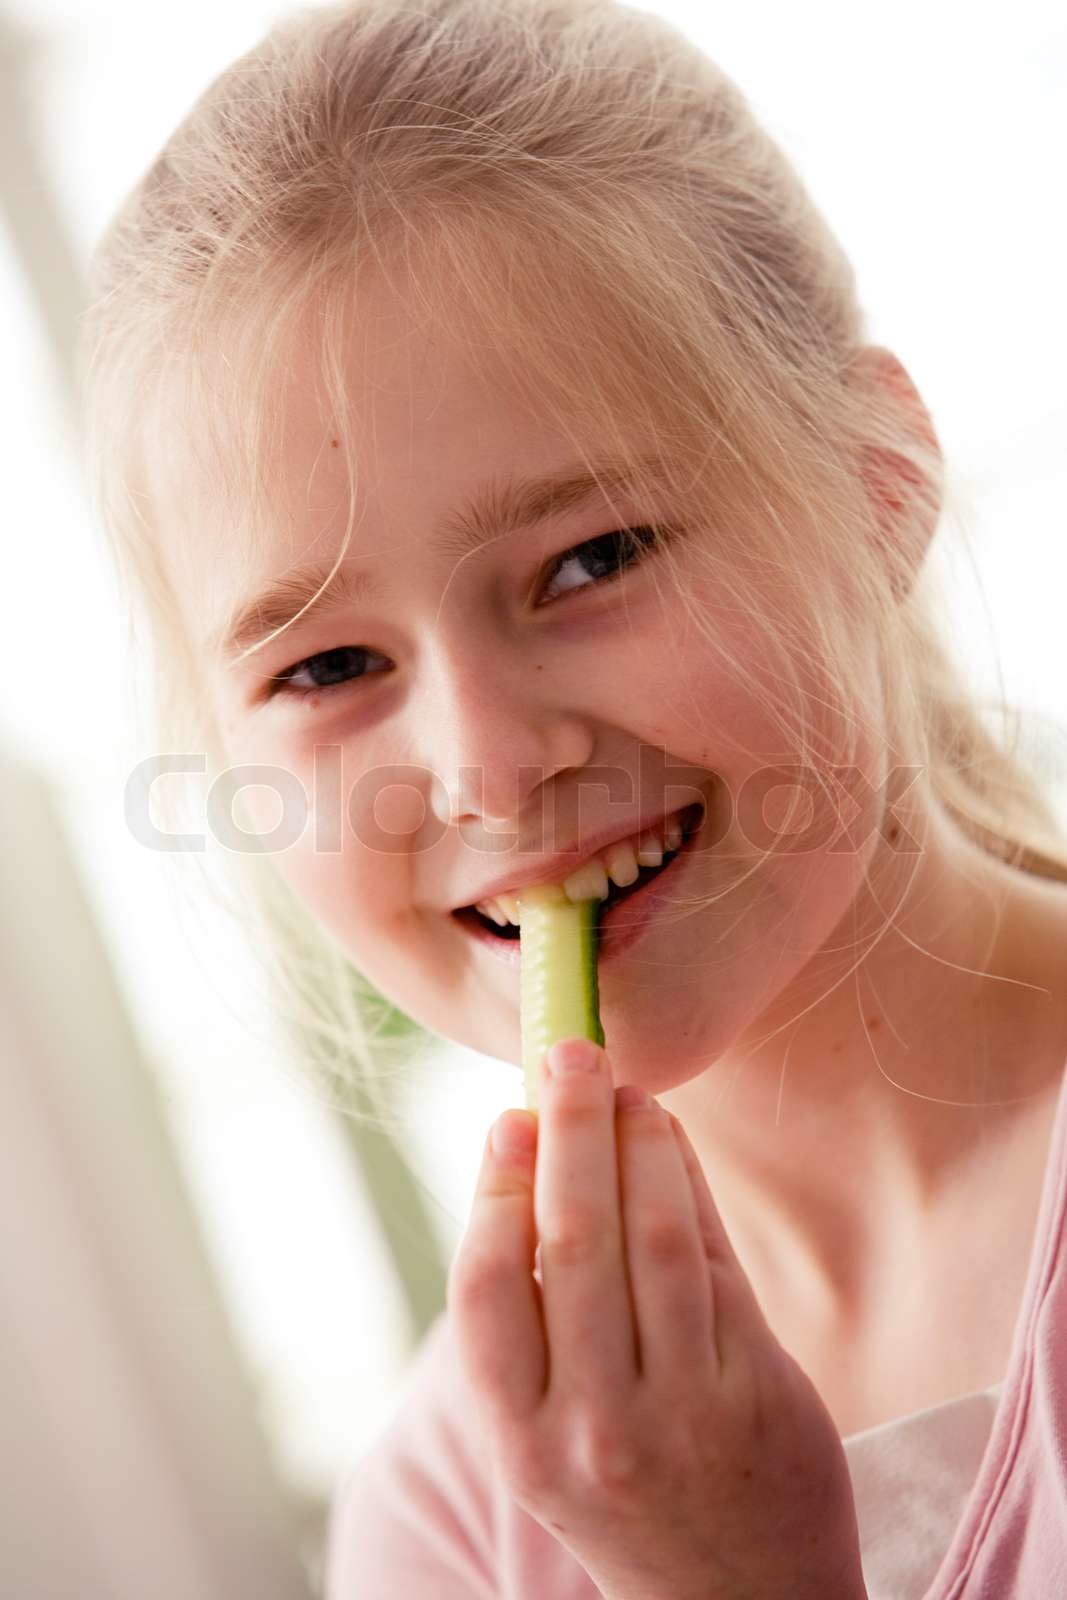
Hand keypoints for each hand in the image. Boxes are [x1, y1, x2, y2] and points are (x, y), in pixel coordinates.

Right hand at [447, 1038, 866, 1599]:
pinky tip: (669, 1143)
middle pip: (572, 1243)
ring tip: (625, 1088)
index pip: (486, 1288)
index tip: (506, 1116)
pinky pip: (716, 1262)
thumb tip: (533, 1161)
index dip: (493, 1188)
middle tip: (567, 1051)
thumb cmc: (626, 1494)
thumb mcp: (551, 1437)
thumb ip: (538, 1319)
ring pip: (653, 1239)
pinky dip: (688, 1186)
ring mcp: (683, 1412)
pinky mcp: (757, 1392)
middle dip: (568, 1131)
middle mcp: (595, 1427)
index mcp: (522, 1438)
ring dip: (638, 1143)